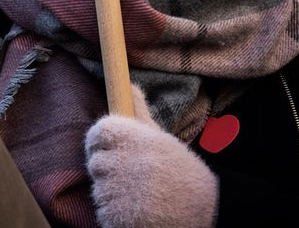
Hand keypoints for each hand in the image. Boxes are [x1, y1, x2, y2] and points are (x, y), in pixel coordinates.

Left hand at [85, 87, 217, 227]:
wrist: (203, 208)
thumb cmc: (179, 169)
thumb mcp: (160, 137)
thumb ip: (139, 112)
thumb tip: (129, 84)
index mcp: (131, 137)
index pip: (97, 133)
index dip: (99, 142)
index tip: (109, 150)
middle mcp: (120, 162)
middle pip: (95, 163)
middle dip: (109, 171)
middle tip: (134, 178)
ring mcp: (116, 192)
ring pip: (99, 191)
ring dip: (114, 195)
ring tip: (141, 195)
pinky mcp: (115, 217)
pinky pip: (104, 214)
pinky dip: (116, 215)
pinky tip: (139, 211)